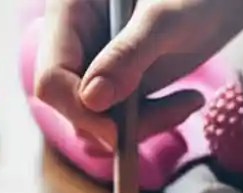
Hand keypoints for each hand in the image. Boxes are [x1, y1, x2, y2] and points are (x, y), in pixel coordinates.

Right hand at [35, 0, 242, 144]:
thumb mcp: (166, 17)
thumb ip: (128, 54)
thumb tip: (92, 100)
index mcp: (70, 11)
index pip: (51, 78)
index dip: (79, 110)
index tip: (118, 130)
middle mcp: (77, 41)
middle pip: (74, 107)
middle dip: (120, 123)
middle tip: (176, 111)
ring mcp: (98, 64)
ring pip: (97, 122)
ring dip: (143, 127)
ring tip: (190, 101)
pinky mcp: (121, 82)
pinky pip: (121, 121)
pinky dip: (153, 123)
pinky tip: (188, 101)